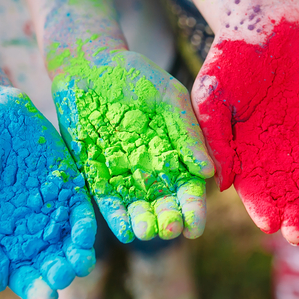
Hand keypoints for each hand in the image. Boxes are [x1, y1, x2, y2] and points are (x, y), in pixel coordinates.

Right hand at [0, 86, 96, 298]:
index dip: (34, 287)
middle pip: (51, 261)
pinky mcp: (68, 183)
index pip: (22, 272)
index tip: (47, 297)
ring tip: (80, 263)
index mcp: (2, 239)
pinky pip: (82, 209)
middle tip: (63, 278)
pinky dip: (85, 225)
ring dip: (78, 255)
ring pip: (70, 240)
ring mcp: (51, 206)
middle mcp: (30, 227)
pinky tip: (86, 236)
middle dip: (59, 273)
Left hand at [53, 49, 213, 242]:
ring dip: (143, 222)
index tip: (196, 226)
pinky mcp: (95, 172)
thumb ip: (188, 134)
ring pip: (136, 207)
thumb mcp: (170, 100)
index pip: (188, 190)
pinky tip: (122, 230)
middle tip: (171, 229)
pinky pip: (106, 200)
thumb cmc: (138, 77)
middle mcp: (152, 171)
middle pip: (164, 204)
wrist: (91, 65)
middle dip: (169, 220)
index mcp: (176, 155)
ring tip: (146, 232)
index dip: (193, 209)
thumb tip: (208, 172)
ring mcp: (123, 173)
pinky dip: (115, 215)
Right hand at [192, 17, 298, 244]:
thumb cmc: (227, 57)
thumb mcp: (211, 97)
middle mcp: (273, 146)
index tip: (270, 226)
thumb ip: (215, 139)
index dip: (262, 206)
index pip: (254, 186)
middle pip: (285, 188)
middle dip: (292, 212)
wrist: (262, 20)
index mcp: (244, 146)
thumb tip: (219, 183)